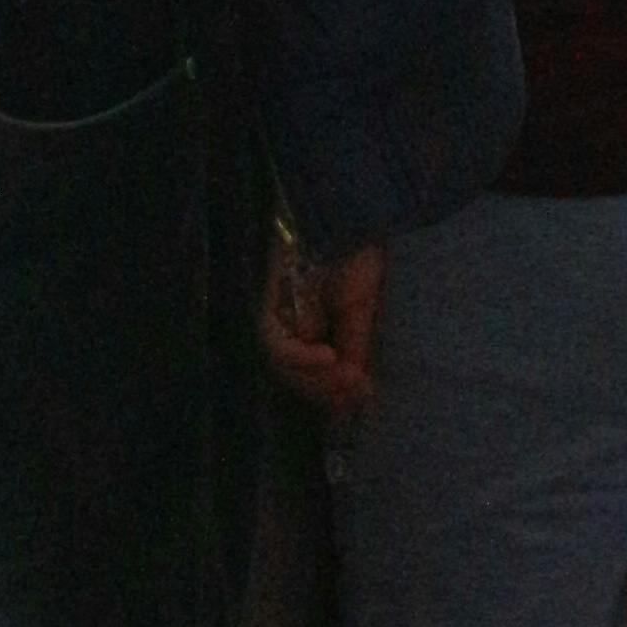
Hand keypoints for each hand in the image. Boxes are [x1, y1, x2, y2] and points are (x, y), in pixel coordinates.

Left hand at [259, 226, 382, 419]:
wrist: (347, 219)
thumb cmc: (356, 260)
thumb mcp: (360, 314)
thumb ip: (352, 353)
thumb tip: (354, 396)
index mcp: (312, 330)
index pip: (308, 376)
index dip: (326, 396)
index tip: (352, 407)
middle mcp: (288, 324)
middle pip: (291, 375)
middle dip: (322, 390)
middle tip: (354, 392)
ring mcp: (274, 312)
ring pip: (279, 364)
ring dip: (313, 377)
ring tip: (345, 374)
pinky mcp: (266, 300)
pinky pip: (274, 340)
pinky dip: (299, 354)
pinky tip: (328, 354)